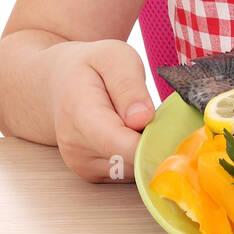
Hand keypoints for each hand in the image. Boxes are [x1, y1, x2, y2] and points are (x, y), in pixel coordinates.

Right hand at [48, 39, 156, 182]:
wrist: (60, 83)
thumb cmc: (91, 66)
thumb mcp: (114, 58)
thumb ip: (129, 86)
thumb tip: (143, 118)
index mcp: (80, 112)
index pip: (118, 142)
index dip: (150, 142)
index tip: (173, 132)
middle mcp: (75, 146)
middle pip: (130, 159)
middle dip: (153, 141)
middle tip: (158, 114)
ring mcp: (81, 164)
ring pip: (132, 170)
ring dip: (146, 150)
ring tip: (140, 120)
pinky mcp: (91, 175)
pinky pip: (127, 173)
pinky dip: (137, 156)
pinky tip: (132, 133)